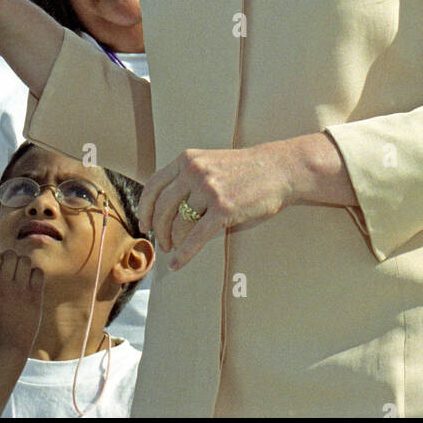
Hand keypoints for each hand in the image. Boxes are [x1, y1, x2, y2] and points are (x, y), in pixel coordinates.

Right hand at [0, 250, 43, 355]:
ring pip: (25, 260)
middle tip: (10, 270)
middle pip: (10, 254)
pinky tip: (29, 284)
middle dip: (10, 258)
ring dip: (23, 265)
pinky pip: (38, 272)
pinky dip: (34, 275)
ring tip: (20, 276)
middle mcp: (2, 287)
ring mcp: (19, 291)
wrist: (6, 346)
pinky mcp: (34, 297)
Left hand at [139, 144, 294, 270]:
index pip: (153, 185)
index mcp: (188, 159)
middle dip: (159, 229)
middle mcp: (194, 171)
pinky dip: (184, 254)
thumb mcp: (210, 162)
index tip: (144, 224)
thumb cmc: (245, 170)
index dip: (145, 208)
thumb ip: (188, 176)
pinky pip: (196, 237)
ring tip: (174, 250)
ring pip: (178, 223)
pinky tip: (178, 264)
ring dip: (173, 242)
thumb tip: (164, 206)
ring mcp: (209, 189)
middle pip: (163, 207)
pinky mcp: (224, 209)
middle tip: (162, 242)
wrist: (278, 169)